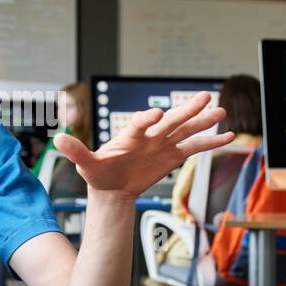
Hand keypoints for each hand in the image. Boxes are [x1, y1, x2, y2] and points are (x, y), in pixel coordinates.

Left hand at [53, 91, 234, 198]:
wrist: (112, 188)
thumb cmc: (98, 175)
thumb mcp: (86, 165)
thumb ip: (76, 151)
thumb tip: (57, 140)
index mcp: (129, 135)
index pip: (139, 124)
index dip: (147, 119)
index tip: (155, 115)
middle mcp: (149, 136)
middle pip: (170, 121)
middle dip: (186, 110)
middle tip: (204, 97)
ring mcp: (163, 144)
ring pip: (186, 130)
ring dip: (203, 121)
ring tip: (221, 110)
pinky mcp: (172, 155)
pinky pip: (194, 147)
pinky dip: (210, 143)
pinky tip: (228, 136)